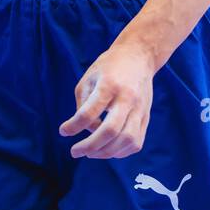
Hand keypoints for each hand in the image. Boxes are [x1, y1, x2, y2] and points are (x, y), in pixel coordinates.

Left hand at [58, 38, 154, 158]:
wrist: (139, 56)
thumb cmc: (108, 68)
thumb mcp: (89, 78)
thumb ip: (83, 105)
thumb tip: (86, 131)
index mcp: (109, 85)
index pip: (89, 112)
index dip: (73, 126)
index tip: (63, 131)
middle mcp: (127, 97)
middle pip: (110, 130)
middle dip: (90, 146)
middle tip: (75, 152)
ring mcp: (140, 108)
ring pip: (126, 140)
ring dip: (106, 152)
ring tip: (91, 153)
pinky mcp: (146, 116)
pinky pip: (136, 142)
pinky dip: (121, 152)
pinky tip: (107, 150)